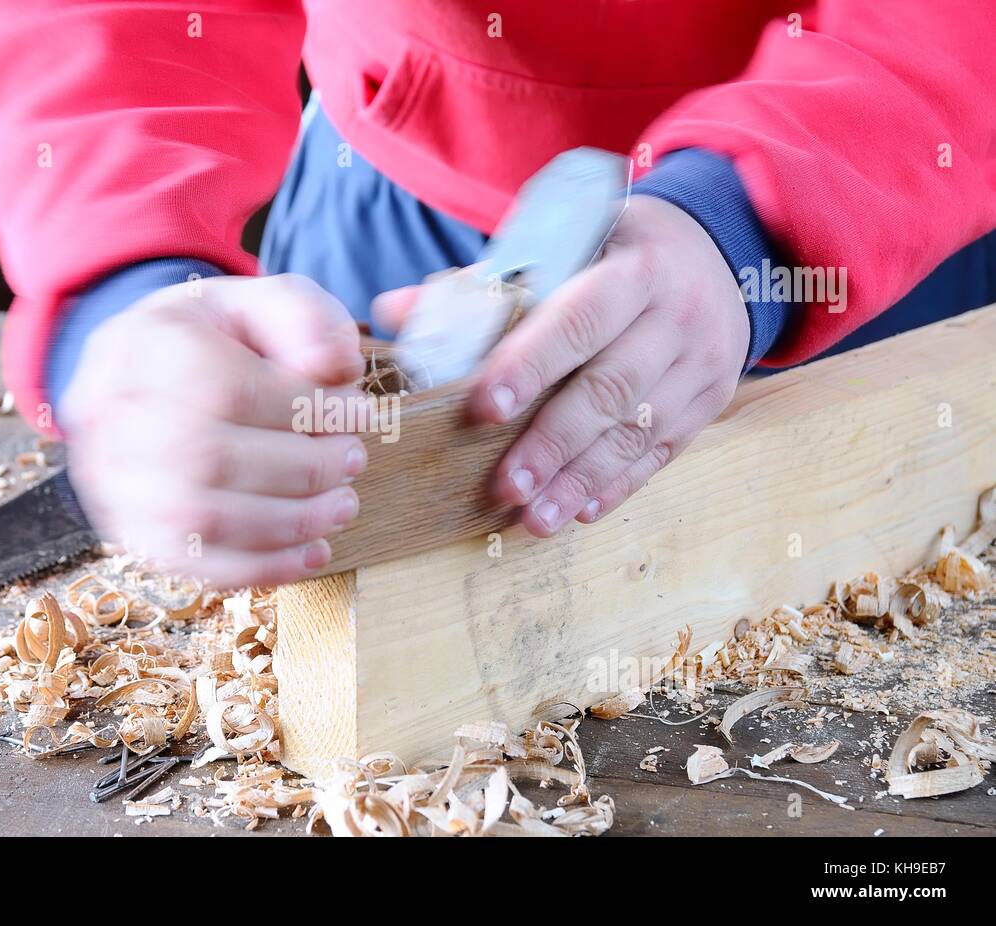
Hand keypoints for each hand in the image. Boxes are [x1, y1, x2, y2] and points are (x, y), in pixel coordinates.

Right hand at [61, 274, 369, 586]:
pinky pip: (196, 566)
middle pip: (213, 458)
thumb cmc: (212, 339)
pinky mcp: (131, 531)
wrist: (140, 377)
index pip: (226, 388)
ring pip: (204, 520)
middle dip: (305, 468)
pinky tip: (312, 552)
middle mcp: (113, 418)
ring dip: (293, 522)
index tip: (360, 412)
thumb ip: (303, 319)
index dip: (306, 409)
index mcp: (144, 347)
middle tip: (353, 460)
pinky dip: (266, 567)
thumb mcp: (257, 301)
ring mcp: (114, 482)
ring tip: (343, 504)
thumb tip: (337, 367)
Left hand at [377, 194, 749, 535]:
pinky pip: (662, 453)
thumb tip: (393, 311)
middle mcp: (677, 317)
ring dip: (581, 479)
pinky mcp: (709, 403)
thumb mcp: (564, 244)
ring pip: (637, 431)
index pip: (579, 320)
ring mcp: (701, 364)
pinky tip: (578, 511)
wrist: (720, 252)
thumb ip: (483, 283)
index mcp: (634, 268)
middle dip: (553, 442)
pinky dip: (617, 485)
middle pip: (611, 388)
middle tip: (505, 486)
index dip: (530, 365)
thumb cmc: (614, 252)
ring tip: (534, 518)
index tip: (484, 408)